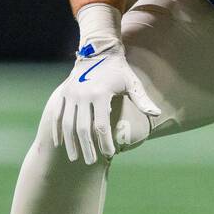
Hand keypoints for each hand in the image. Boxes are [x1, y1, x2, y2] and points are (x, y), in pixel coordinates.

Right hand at [51, 44, 159, 163]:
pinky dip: (57, 129)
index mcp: (100, 94)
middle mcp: (82, 94)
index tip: (110, 154)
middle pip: (82, 128)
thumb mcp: (132, 83)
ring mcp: (70, 94)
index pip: (101, 125)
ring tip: (75, 158)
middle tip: (91, 162)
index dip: (105, 142)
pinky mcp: (63, 93)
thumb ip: (142, 100)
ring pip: (67, 123)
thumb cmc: (119, 70)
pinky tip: (59, 143)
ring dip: (70, 143)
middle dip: (87, 147)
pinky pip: (57, 114)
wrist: (98, 51)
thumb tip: (156, 114)